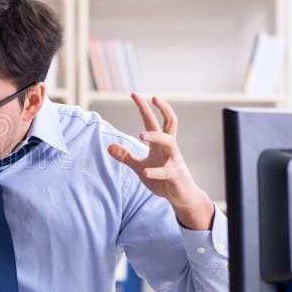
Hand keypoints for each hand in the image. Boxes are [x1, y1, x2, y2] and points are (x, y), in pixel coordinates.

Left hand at [107, 93, 213, 229]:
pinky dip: (155, 172)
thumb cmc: (163, 180)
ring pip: (170, 143)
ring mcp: (174, 161)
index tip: (134, 94)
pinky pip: (167, 172)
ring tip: (140, 134)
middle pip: (170, 124)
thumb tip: (109, 146)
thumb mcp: (140, 166)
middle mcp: (169, 149)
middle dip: (164, 109)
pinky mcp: (176, 176)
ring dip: (155, 137)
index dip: (144, 108)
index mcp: (160, 145)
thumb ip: (126, 157)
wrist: (183, 197)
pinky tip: (145, 173)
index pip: (152, 121)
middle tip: (153, 98)